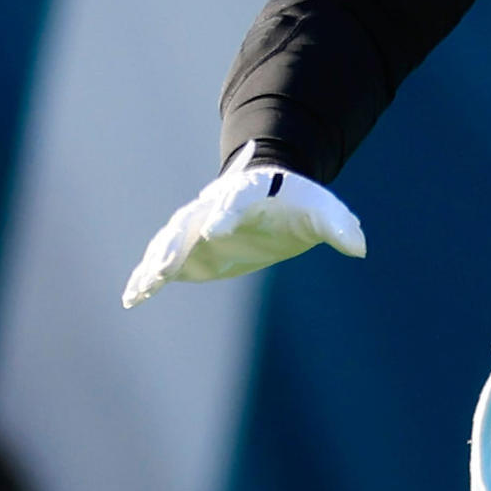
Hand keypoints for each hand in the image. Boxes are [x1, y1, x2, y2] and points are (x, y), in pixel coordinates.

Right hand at [120, 145, 366, 307]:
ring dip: (156, 263)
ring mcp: (196, 227)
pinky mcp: (188, 249)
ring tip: (141, 286)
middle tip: (165, 264)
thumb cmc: (297, 202)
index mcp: (249, 193)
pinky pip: (162, 262)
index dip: (227, 211)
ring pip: (169, 242)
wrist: (269, 192)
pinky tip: (132, 298)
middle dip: (176, 242)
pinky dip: (147, 278)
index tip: (217, 229)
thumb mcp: (321, 211)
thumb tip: (358, 246)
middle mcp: (214, 207)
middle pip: (190, 221)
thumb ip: (337, 225)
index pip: (236, 199)